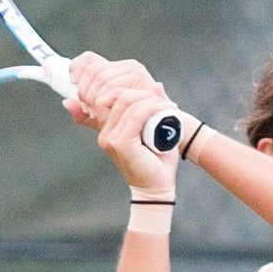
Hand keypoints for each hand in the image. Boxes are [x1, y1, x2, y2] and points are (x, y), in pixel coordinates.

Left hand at [63, 52, 161, 128]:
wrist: (163, 136)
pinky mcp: (143, 81)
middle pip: (93, 71)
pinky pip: (114, 90)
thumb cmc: (136, 130)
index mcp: (117, 72)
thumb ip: (86, 114)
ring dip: (96, 100)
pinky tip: (108, 114)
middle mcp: (128, 67)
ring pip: (102, 80)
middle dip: (85, 92)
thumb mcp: (106, 121)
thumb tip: (66, 103)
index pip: (89, 59)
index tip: (73, 84)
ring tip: (101, 115)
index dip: (77, 67)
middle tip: (91, 111)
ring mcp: (136, 72)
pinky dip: (106, 104)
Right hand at [64, 54, 178, 192]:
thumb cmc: (157, 161)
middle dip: (141, 91)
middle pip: (117, 95)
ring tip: (167, 106)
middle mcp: (105, 133)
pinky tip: (165, 109)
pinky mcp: (121, 143)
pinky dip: (152, 108)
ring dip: (150, 99)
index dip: (131, 88)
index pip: (109, 95)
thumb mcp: (153, 130)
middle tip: (163, 100)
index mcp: (107, 129)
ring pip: (127, 102)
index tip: (154, 94)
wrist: (157, 189)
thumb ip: (153, 108)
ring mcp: (110, 138)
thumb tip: (157, 82)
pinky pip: (135, 115)